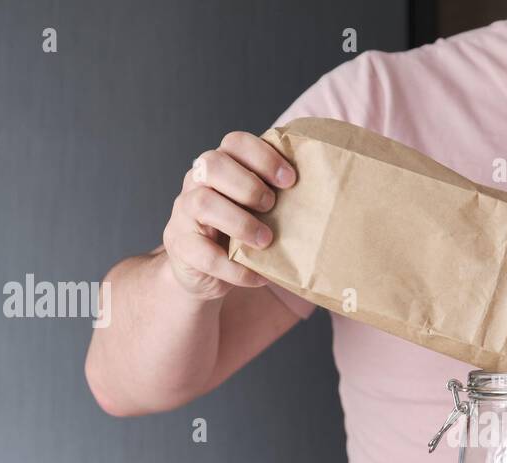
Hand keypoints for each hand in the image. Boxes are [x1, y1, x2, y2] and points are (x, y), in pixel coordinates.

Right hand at [162, 131, 295, 299]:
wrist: (205, 272)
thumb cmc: (239, 233)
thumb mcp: (256, 210)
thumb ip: (276, 197)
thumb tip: (326, 196)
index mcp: (220, 166)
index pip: (234, 142)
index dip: (263, 156)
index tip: (290, 180)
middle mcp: (197, 183)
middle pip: (213, 164)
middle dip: (248, 184)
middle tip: (272, 206)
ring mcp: (184, 213)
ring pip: (204, 203)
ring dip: (241, 222)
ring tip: (266, 240)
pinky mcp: (181, 246)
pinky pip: (204, 253)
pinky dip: (234, 267)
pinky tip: (256, 275)